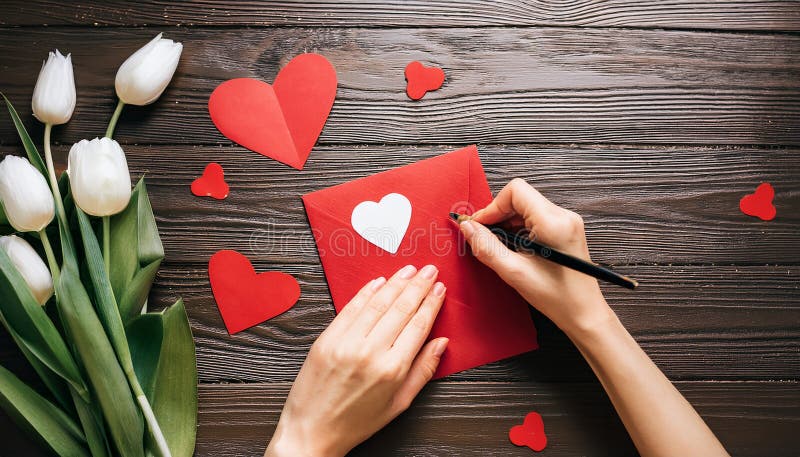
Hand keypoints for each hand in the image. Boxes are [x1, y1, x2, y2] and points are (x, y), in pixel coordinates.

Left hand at [265, 265, 448, 456]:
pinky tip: (379, 282)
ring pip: (377, 304)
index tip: (439, 288)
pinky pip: (351, 309)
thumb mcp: (399, 403)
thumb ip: (423, 371)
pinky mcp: (327, 339)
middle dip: (418, 286)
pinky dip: (366, 292)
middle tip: (429, 271)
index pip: (418, 325)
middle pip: (401, 309)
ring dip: (396, 283)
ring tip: (409, 270)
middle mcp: (370, 352)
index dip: (431, 303)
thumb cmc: (357, 421)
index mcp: (392, 370)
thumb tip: (441, 343)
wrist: (312, 430)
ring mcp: (346, 343)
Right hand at [458, 178, 612, 337]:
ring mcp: (567, 221)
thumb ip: (486, 246)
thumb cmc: (557, 297)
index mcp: (553, 222)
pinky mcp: (566, 229)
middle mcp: (564, 216)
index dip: (492, 207)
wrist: (584, 313)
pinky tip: (514, 248)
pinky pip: (536, 217)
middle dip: (498, 215)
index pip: (515, 191)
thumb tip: (467, 226)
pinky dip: (519, 228)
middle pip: (520, 197)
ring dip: (508, 223)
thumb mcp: (514, 272)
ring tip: (499, 246)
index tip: (478, 225)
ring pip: (526, 206)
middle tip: (484, 237)